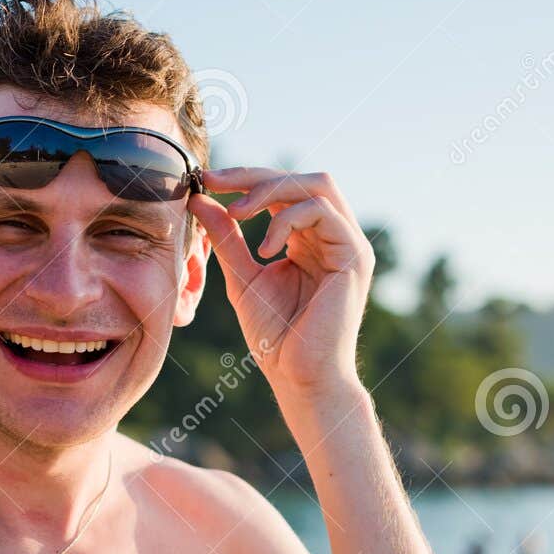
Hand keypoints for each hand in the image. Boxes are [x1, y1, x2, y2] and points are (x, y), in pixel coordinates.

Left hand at [190, 167, 374, 399]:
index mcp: (311, 238)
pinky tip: (264, 249)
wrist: (300, 378)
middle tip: (214, 182)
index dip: (244, 178)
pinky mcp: (354, 256)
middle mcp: (334, 236)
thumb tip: (198, 200)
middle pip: (302, 178)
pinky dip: (286, 220)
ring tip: (237, 214)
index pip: (283, 189)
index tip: (204, 179)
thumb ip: (226, 238)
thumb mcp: (242, 277)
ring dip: (270, 191)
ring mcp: (349, 244)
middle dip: (254, 174)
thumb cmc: (276, 337)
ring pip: (316, 185)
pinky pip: (322, 212)